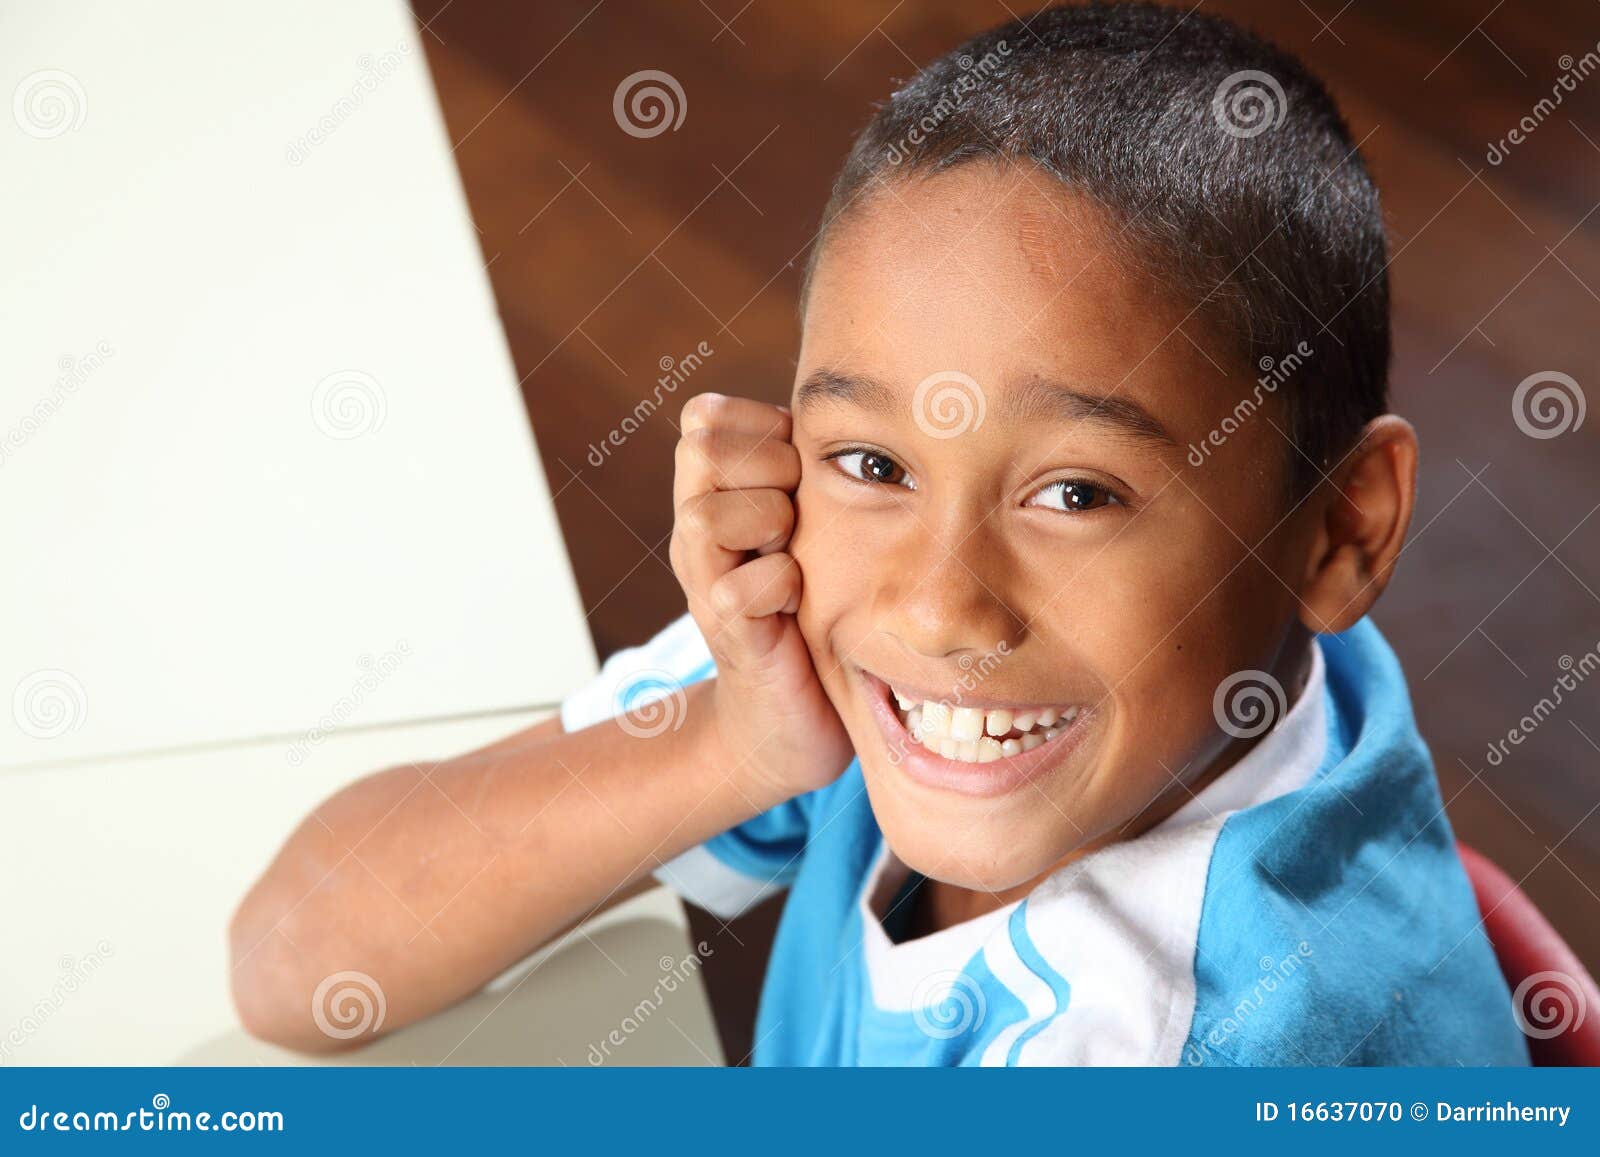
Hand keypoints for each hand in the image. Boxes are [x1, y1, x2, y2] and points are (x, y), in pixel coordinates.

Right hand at [669, 393, 853, 800]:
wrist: (792, 720)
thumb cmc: (812, 611)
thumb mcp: (809, 526)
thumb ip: (806, 470)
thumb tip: (861, 405)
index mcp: (718, 497)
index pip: (705, 417)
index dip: (760, 427)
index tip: (798, 469)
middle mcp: (697, 534)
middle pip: (702, 450)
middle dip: (765, 467)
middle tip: (798, 512)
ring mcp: (706, 585)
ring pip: (707, 514)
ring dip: (768, 522)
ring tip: (796, 553)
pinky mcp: (731, 638)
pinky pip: (736, 588)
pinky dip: (775, 584)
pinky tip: (797, 599)